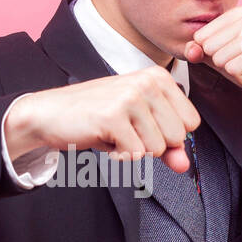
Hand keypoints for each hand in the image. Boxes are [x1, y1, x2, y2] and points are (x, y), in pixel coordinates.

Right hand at [4, 65, 200, 172]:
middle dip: (152, 144)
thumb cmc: (96, 117)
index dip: (168, 135)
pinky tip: (103, 138)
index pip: (192, 123)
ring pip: (158, 148)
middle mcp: (148, 82)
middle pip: (178, 137)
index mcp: (158, 77)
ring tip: (114, 132)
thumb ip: (167, 145)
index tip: (143, 124)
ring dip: (133, 149)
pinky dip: (119, 154)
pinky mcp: (113, 116)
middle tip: (125, 130)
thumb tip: (184, 165)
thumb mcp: (138, 127)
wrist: (50, 114)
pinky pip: (136, 154)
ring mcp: (130, 97)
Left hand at [182, 6, 241, 109]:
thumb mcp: (220, 58)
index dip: (213, 54)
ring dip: (234, 71)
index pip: (201, 36)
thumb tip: (189, 49)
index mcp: (239, 13)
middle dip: (223, 63)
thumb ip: (199, 51)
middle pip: (209, 47)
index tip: (235, 55)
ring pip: (220, 59)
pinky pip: (233, 70)